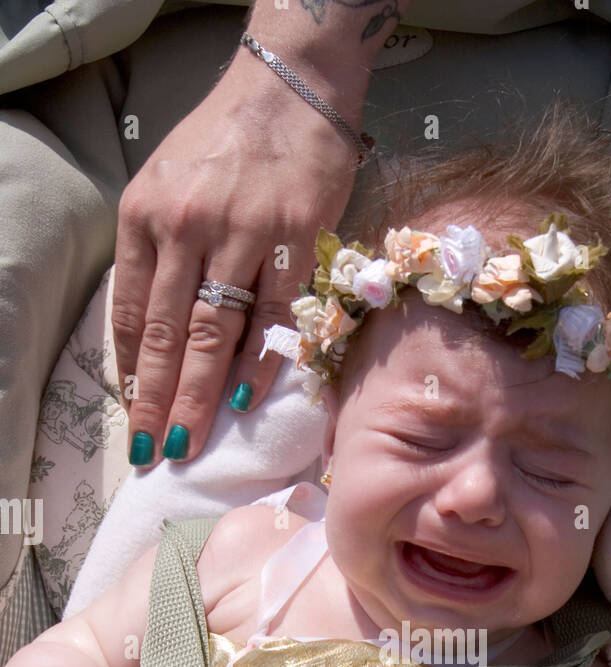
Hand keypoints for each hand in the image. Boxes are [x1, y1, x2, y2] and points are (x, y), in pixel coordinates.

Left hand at [113, 58, 360, 465]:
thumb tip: (159, 337)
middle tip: (154, 450)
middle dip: (158, 399)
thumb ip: (160, 255)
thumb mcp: (168, 187)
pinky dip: (258, 361)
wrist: (288, 89)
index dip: (132, 372)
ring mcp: (241, 232)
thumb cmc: (227, 142)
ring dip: (199, 394)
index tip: (134, 417)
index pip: (133, 312)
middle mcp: (186, 225)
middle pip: (168, 332)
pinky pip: (273, 314)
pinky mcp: (294, 238)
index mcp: (146, 215)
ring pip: (213, 331)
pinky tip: (243, 401)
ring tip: (189, 439)